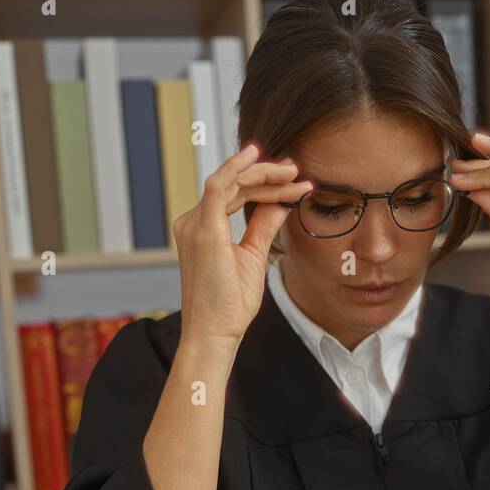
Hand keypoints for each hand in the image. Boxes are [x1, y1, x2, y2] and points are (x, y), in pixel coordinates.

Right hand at [173, 142, 311, 351]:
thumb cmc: (230, 304)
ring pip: (229, 182)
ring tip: (291, 171)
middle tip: (296, 170)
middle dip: (267, 176)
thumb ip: (263, 228)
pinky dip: (238, 169)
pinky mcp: (203, 228)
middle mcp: (193, 222)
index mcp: (203, 229)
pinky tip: (257, 159)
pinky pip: (219, 186)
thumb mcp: (253, 257)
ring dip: (262, 173)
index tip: (292, 183)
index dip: (264, 186)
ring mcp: (195, 224)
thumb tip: (280, 205)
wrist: (216, 331)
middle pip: (233, 186)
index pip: (234, 196)